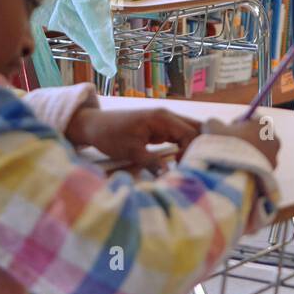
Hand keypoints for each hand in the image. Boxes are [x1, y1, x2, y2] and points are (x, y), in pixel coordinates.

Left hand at [69, 106, 201, 166]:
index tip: (183, 168)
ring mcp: (164, 122)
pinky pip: (178, 137)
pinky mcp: (159, 129)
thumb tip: (170, 176)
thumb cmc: (111, 135)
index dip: (191, 152)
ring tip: (193, 166)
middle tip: (198, 166)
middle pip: (195, 129)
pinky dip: (183, 148)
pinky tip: (184, 162)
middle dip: (199, 147)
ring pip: (188, 133)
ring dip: (192, 148)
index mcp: (162, 118)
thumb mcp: (131, 151)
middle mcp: (167, 117)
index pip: (190, 134)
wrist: (94, 126)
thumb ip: (152, 163)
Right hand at [202, 116, 280, 167]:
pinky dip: (253, 166)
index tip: (229, 130)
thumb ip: (214, 122)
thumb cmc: (225, 145)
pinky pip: (262, 165)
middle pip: (258, 135)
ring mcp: (274, 155)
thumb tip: (213, 124)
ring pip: (261, 151)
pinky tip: (241, 169)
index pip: (252, 118)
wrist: (236, 172)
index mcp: (263, 123)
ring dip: (251, 153)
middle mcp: (273, 137)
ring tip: (235, 160)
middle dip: (247, 139)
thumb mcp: (212, 127)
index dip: (239, 123)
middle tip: (231, 146)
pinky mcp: (273, 170)